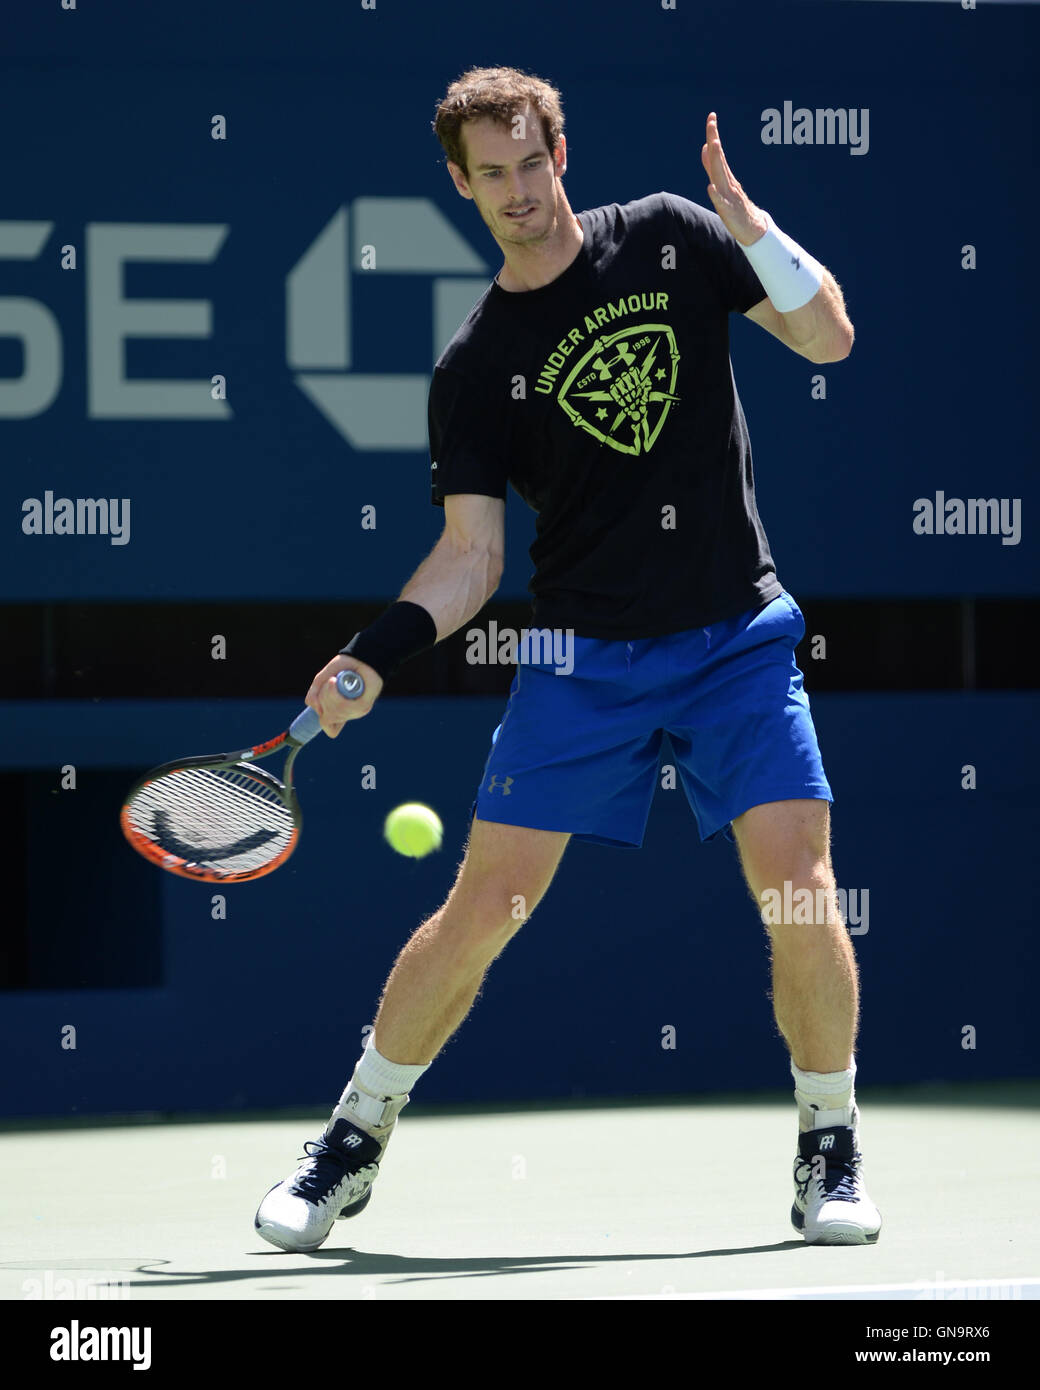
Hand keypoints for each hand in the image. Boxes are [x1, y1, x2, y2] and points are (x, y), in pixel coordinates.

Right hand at [306, 655, 383, 736]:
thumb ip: (313, 696)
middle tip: (329, 684)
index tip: (321, 703)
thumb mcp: (321, 681)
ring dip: (327, 694)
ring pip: (333, 713)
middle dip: (322, 699)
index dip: (323, 720)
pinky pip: (342, 706)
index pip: (331, 730)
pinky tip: (334, 681)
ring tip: (333, 680)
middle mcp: (349, 714)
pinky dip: (334, 692)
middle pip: (326, 719)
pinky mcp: (363, 705)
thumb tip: (315, 709)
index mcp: (340, 712)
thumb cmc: (343, 668)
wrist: (360, 656)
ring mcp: (357, 711)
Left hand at [701, 112, 767, 245]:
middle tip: (711, 122)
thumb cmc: (735, 207)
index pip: (717, 153)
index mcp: (725, 176)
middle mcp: (727, 182)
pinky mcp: (728, 212)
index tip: (711, 117)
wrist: (752, 229)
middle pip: (718, 159)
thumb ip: (712, 166)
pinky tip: (710, 188)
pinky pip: (721, 203)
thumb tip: (705, 148)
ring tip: (712, 144)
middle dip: (714, 140)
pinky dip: (715, 195)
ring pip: (721, 176)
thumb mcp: (722, 183)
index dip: (713, 135)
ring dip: (716, 160)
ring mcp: (728, 196)